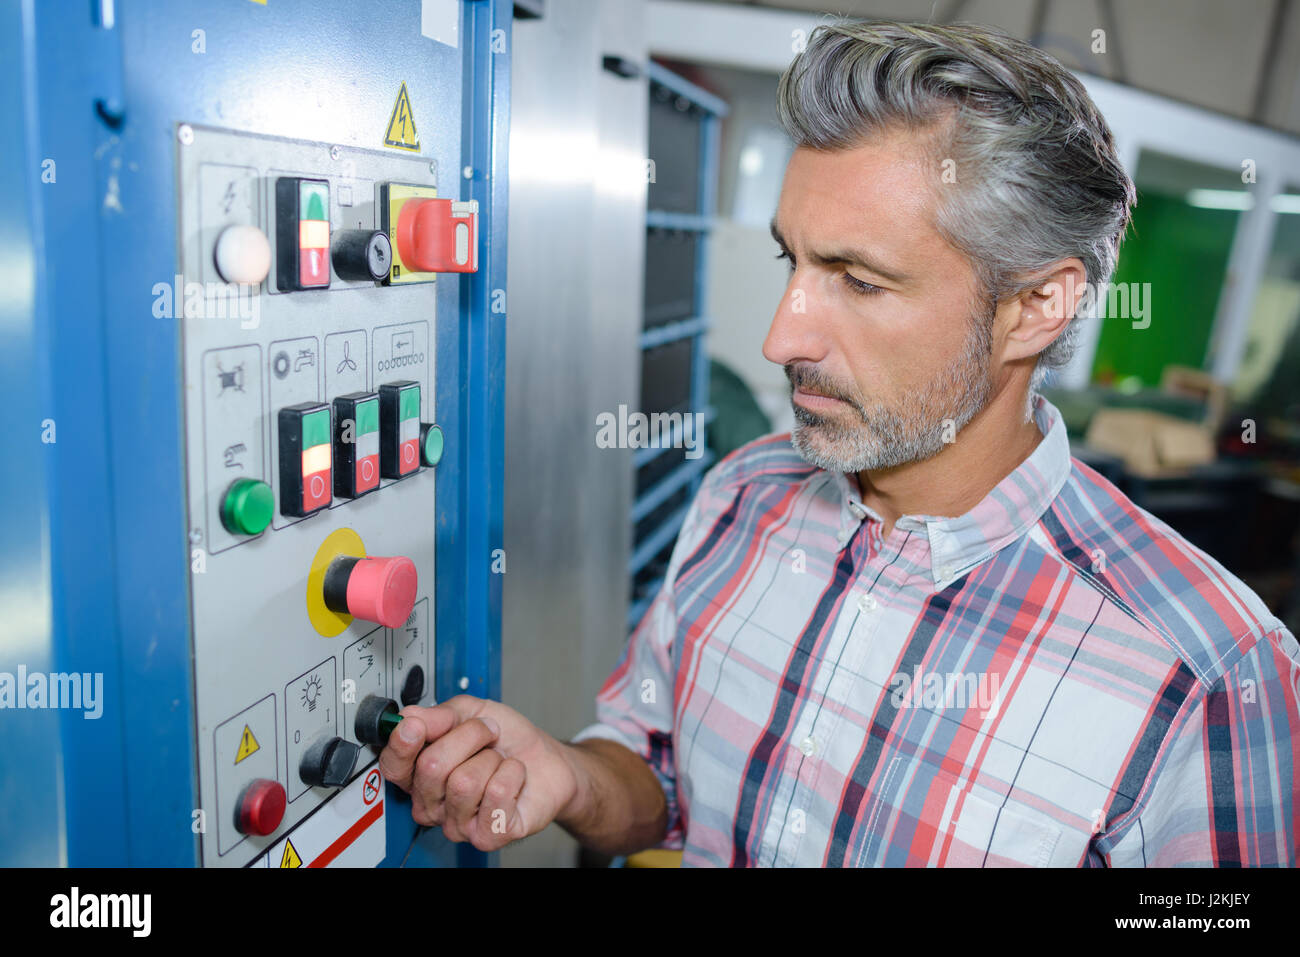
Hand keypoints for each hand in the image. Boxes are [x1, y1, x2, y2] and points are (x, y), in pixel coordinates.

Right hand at [378, 695, 580, 851]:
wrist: (546, 760)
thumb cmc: (506, 740)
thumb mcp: (472, 713)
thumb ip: (439, 714)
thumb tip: (408, 716)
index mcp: (420, 774)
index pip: (393, 766)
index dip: (402, 743)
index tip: (415, 724)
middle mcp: (433, 804)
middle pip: (431, 767)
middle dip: (469, 737)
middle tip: (488, 734)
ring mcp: (458, 824)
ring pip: (464, 782)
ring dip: (492, 759)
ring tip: (500, 760)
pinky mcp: (488, 836)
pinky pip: (495, 795)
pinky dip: (512, 774)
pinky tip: (512, 777)